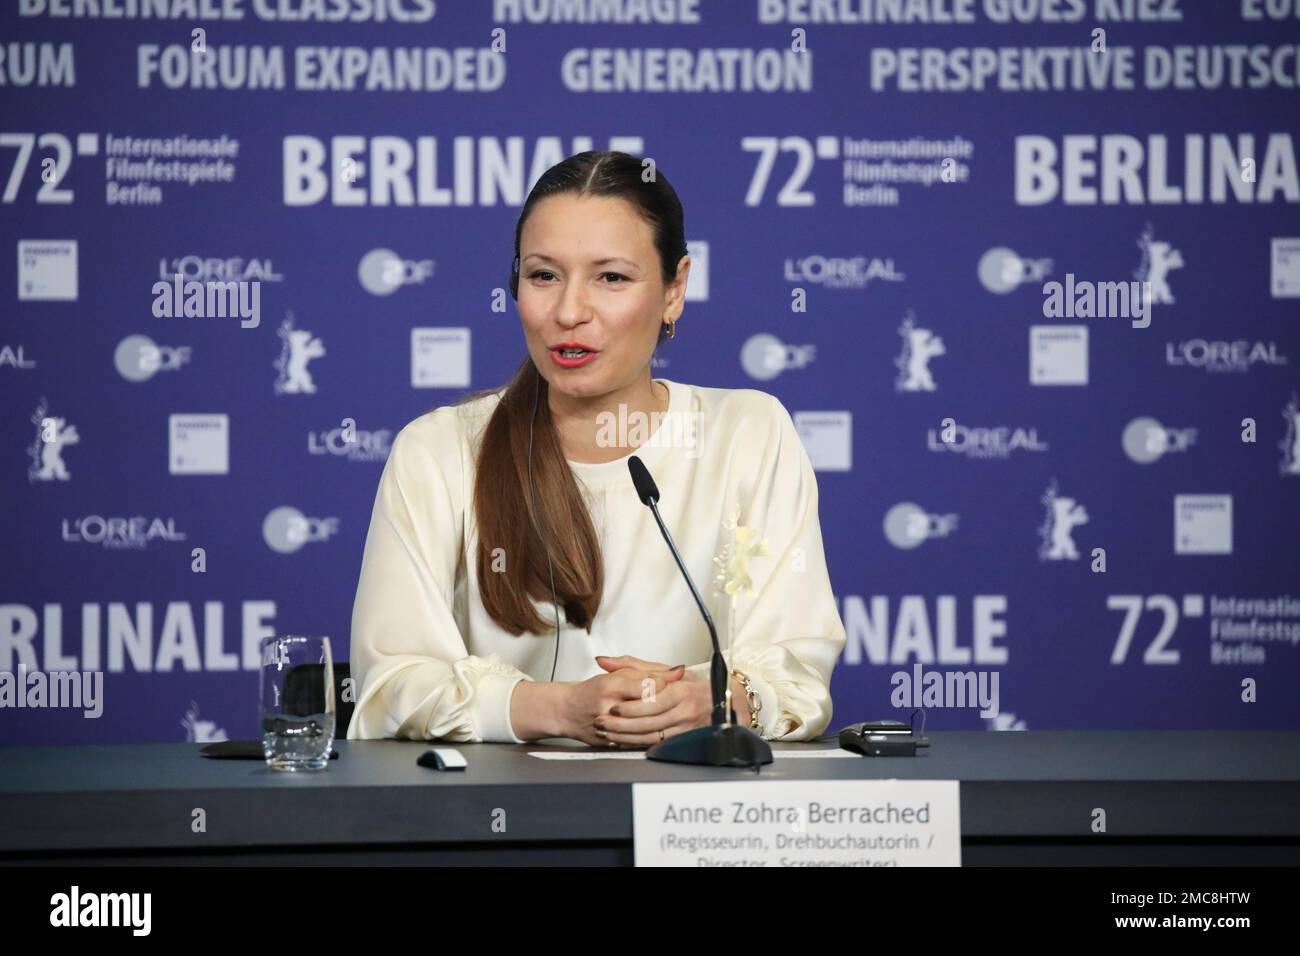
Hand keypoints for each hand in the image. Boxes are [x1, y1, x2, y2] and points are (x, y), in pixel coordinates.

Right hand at [558, 665, 684, 746]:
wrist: (568, 710)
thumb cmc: (594, 690)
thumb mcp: (620, 674)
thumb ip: (649, 671)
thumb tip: (677, 671)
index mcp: (612, 686)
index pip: (648, 686)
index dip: (663, 684)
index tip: (669, 683)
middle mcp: (609, 706)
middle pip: (649, 707)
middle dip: (665, 703)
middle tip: (673, 699)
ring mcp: (609, 726)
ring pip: (646, 727)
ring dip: (660, 720)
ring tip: (667, 713)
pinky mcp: (610, 741)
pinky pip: (637, 740)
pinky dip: (650, 734)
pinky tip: (656, 728)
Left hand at [593, 655, 713, 747]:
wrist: (719, 701)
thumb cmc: (689, 684)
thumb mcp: (664, 670)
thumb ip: (631, 664)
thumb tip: (604, 661)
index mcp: (680, 690)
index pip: (653, 701)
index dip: (632, 707)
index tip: (613, 707)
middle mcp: (684, 710)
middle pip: (649, 721)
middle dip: (622, 724)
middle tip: (602, 722)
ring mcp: (685, 727)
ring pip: (651, 736)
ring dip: (626, 737)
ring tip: (606, 733)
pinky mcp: (682, 740)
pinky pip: (656, 744)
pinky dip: (636, 744)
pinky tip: (621, 741)